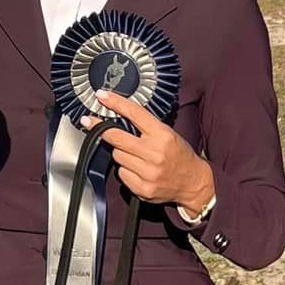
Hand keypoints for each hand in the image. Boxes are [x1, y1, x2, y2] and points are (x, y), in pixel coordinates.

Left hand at [87, 92, 213, 213]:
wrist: (193, 183)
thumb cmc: (179, 155)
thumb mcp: (167, 134)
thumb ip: (146, 126)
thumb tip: (117, 116)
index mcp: (162, 134)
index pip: (134, 113)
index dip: (115, 103)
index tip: (101, 96)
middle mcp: (154, 153)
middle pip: (116, 137)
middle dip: (101, 129)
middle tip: (92, 123)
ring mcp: (148, 172)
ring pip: (116, 156)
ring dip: (119, 153)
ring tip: (134, 156)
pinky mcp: (142, 188)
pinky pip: (121, 174)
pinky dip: (125, 170)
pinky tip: (137, 170)